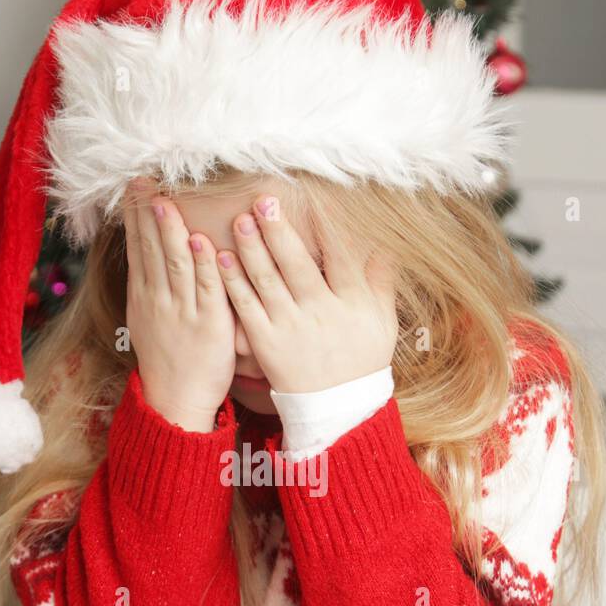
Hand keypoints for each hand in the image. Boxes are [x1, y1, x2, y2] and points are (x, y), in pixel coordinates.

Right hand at [124, 192, 234, 430]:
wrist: (176, 400)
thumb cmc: (167, 360)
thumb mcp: (146, 320)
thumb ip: (147, 287)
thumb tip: (142, 256)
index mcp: (143, 297)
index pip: (137, 250)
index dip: (134, 218)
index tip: (132, 189)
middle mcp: (159, 300)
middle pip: (152, 250)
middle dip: (147, 214)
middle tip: (142, 181)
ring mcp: (184, 311)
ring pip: (176, 264)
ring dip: (171, 232)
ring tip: (165, 202)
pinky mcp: (210, 324)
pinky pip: (207, 290)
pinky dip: (204, 265)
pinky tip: (201, 241)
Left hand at [214, 195, 397, 393]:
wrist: (338, 408)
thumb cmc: (362, 359)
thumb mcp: (383, 322)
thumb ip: (381, 282)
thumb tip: (384, 244)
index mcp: (351, 302)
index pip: (338, 256)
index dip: (324, 226)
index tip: (313, 198)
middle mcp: (320, 312)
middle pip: (297, 264)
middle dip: (279, 231)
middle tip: (264, 201)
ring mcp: (291, 328)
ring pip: (267, 281)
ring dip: (251, 249)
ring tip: (239, 221)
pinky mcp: (267, 343)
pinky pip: (247, 308)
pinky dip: (234, 283)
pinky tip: (221, 259)